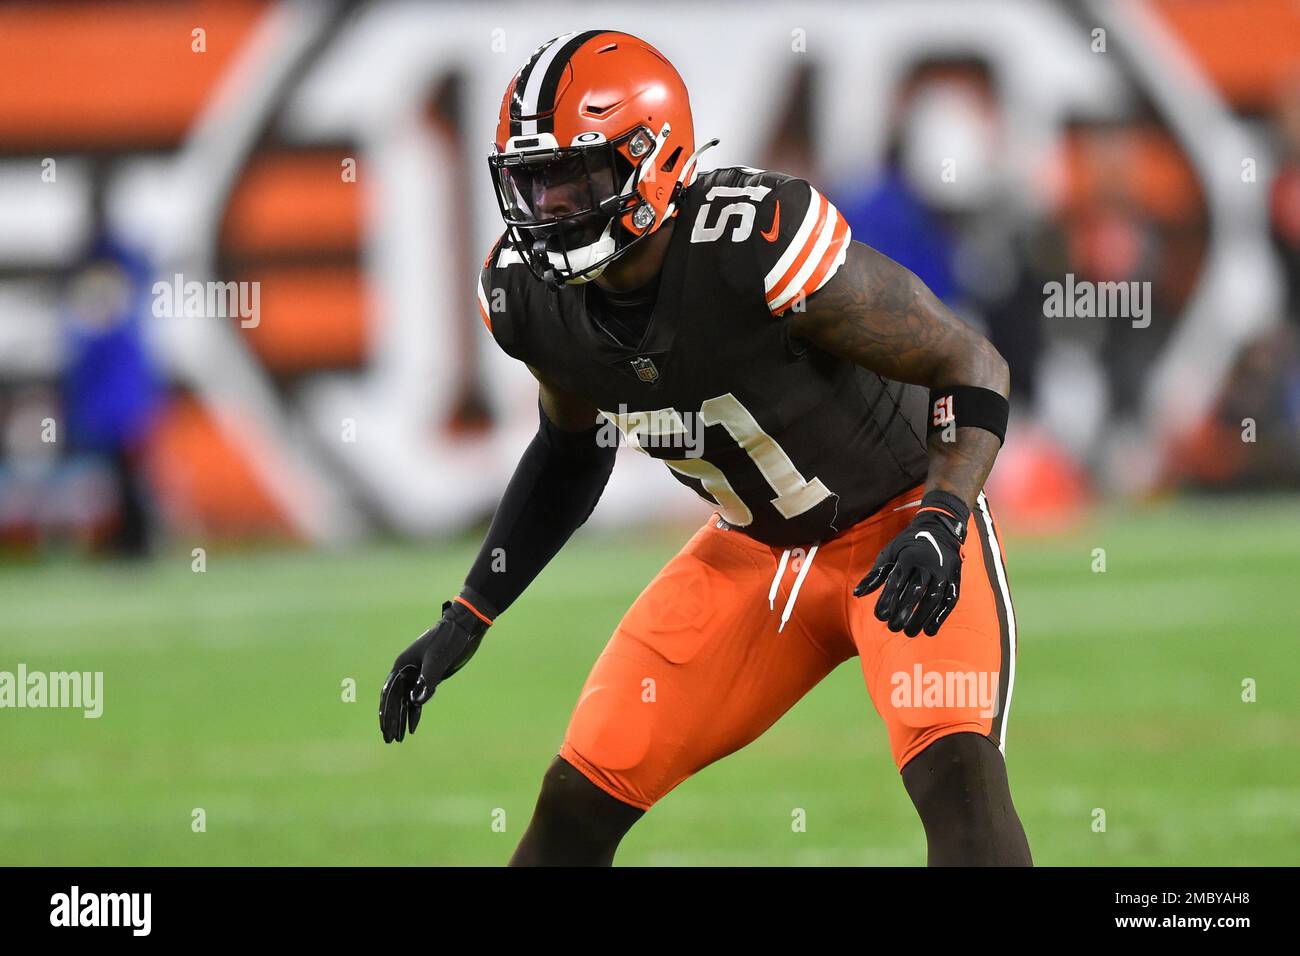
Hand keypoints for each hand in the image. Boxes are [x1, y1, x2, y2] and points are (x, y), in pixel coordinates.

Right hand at [379, 599, 488, 742]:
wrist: (464, 627)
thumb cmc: (449, 639)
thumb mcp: (438, 660)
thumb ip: (427, 680)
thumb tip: (416, 702)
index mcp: (403, 665)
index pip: (390, 693)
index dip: (386, 712)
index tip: (385, 729)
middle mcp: (407, 671)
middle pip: (395, 700)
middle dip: (391, 720)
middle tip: (389, 740)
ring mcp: (417, 675)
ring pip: (405, 701)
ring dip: (402, 719)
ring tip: (398, 739)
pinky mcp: (429, 677)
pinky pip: (418, 698)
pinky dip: (415, 712)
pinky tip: (413, 727)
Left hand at [854, 492, 968, 636]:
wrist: (939, 530)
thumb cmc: (908, 546)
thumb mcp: (889, 554)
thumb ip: (875, 576)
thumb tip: (857, 595)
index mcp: (909, 557)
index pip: (897, 582)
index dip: (887, 600)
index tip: (879, 617)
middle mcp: (928, 564)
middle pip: (915, 591)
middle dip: (903, 611)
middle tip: (893, 628)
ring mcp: (944, 572)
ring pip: (933, 598)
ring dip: (921, 617)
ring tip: (909, 633)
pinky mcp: (955, 580)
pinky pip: (949, 600)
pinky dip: (940, 617)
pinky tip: (929, 631)